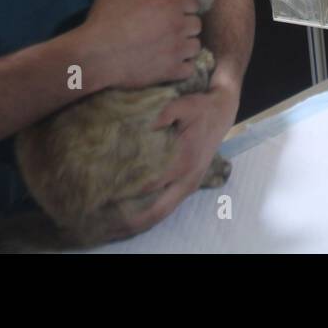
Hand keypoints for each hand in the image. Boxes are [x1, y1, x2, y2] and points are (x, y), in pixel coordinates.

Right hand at [75, 0, 202, 90]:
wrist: (96, 55)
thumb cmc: (104, 21)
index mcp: (170, 1)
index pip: (193, 3)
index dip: (183, 8)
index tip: (172, 13)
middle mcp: (180, 24)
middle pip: (196, 25)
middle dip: (185, 28)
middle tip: (170, 33)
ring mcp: (178, 49)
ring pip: (196, 47)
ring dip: (185, 48)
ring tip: (172, 51)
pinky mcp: (173, 71)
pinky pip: (189, 69)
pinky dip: (182, 68)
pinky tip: (171, 66)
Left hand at [113, 78, 239, 236]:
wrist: (223, 111)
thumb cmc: (200, 108)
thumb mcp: (184, 104)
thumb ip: (165, 114)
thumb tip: (146, 125)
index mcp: (184, 161)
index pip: (151, 185)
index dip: (127, 192)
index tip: (106, 193)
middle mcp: (187, 179)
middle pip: (156, 210)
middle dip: (130, 219)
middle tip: (105, 217)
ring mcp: (189, 185)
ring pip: (162, 213)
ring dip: (139, 220)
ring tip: (113, 223)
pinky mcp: (189, 185)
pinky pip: (168, 207)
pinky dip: (150, 214)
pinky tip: (132, 215)